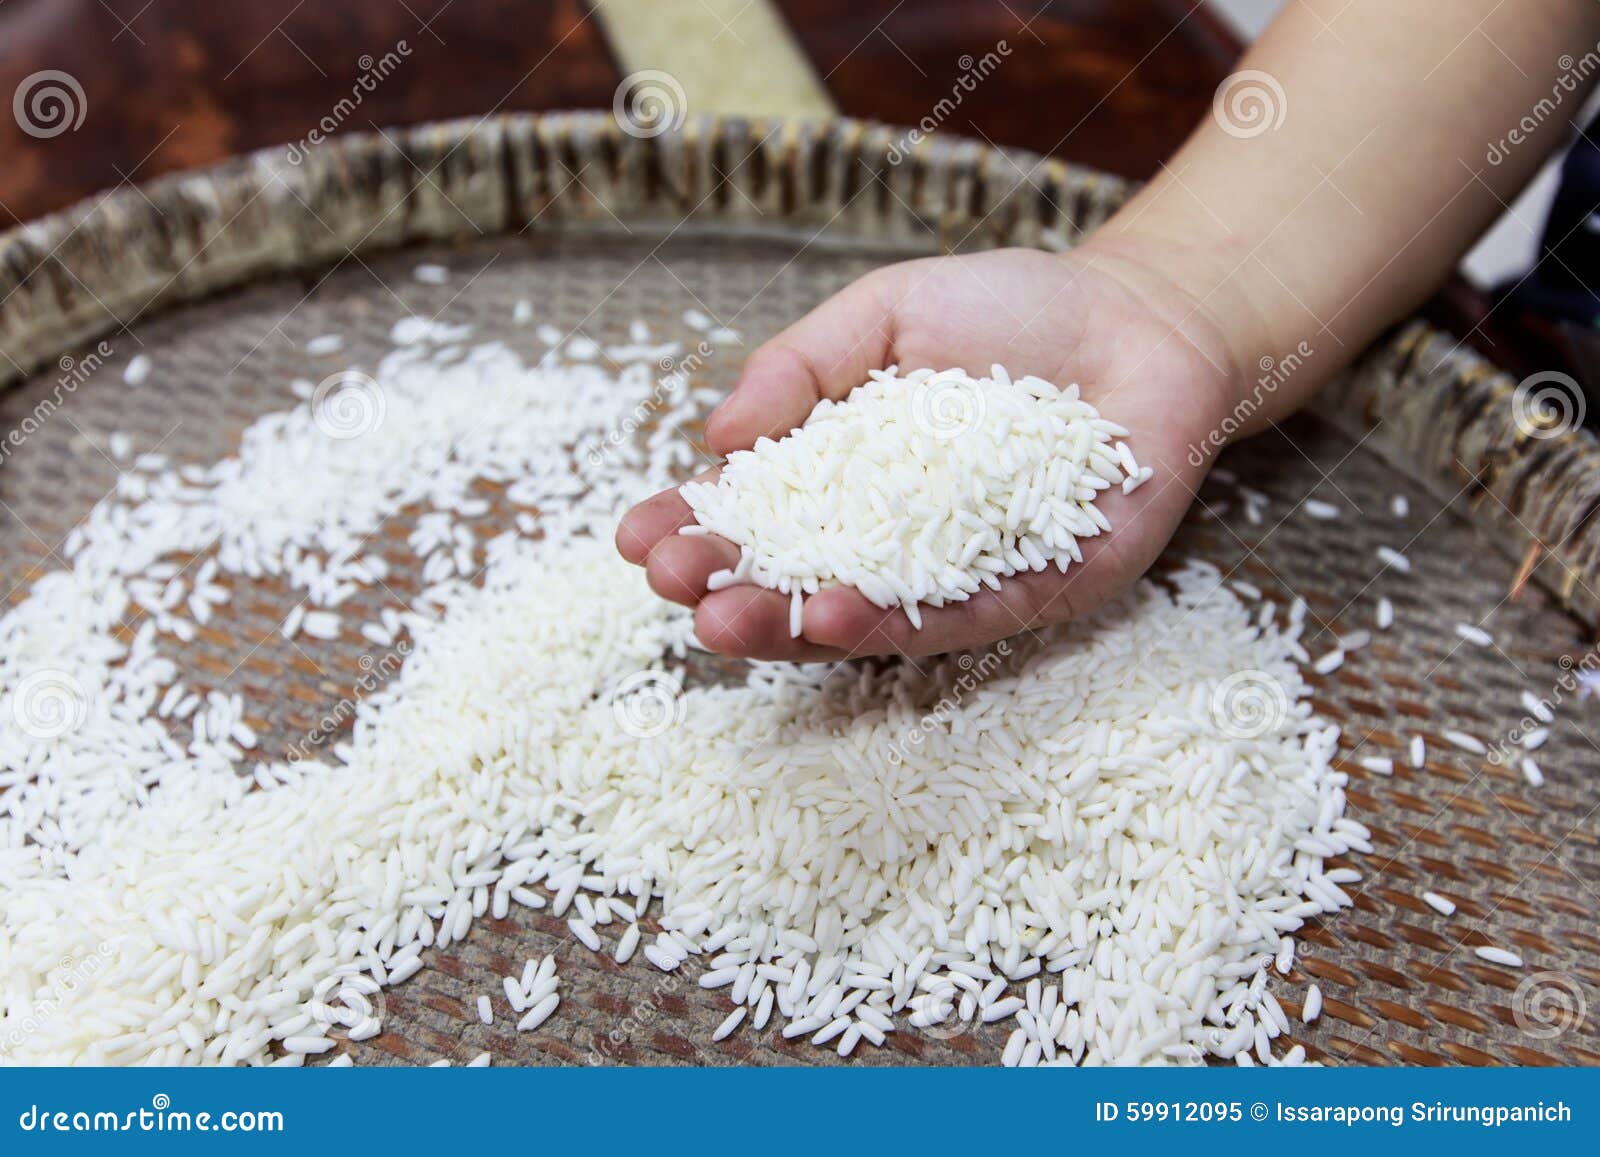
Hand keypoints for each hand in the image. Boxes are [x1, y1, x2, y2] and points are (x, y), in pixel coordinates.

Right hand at [616, 243, 1252, 659]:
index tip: (637, 534)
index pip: (759, 516)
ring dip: (793, 626)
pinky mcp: (1042, 589)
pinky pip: (964, 617)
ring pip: (869, 616)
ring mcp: (967, 573)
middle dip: (730, 590)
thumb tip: (718, 436)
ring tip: (730, 622)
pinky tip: (837, 615)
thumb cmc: (1012, 311)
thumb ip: (802, 366)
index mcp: (851, 478)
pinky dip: (898, 621)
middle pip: (799, 580)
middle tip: (674, 590)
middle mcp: (900, 539)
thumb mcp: (885, 315)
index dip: (696, 528)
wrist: (1145, 319)